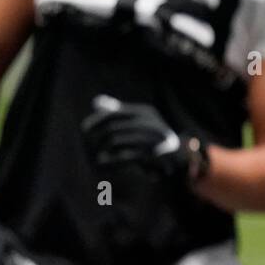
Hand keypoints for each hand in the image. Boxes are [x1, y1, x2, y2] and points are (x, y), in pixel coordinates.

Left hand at [81, 95, 207, 184]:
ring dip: (104, 150)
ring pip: (117, 140)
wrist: (179, 159)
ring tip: (97, 158)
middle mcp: (151, 123)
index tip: (84, 129)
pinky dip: (112, 159)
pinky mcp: (154, 156)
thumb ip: (119, 112)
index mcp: (145, 113)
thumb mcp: (138, 123)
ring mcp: (154, 139)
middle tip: (90, 147)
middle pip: (114, 126)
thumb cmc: (153, 140)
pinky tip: (105, 163)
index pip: (114, 113)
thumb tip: (97, 102)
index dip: (97, 120)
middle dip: (99, 137)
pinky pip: (126, 155)